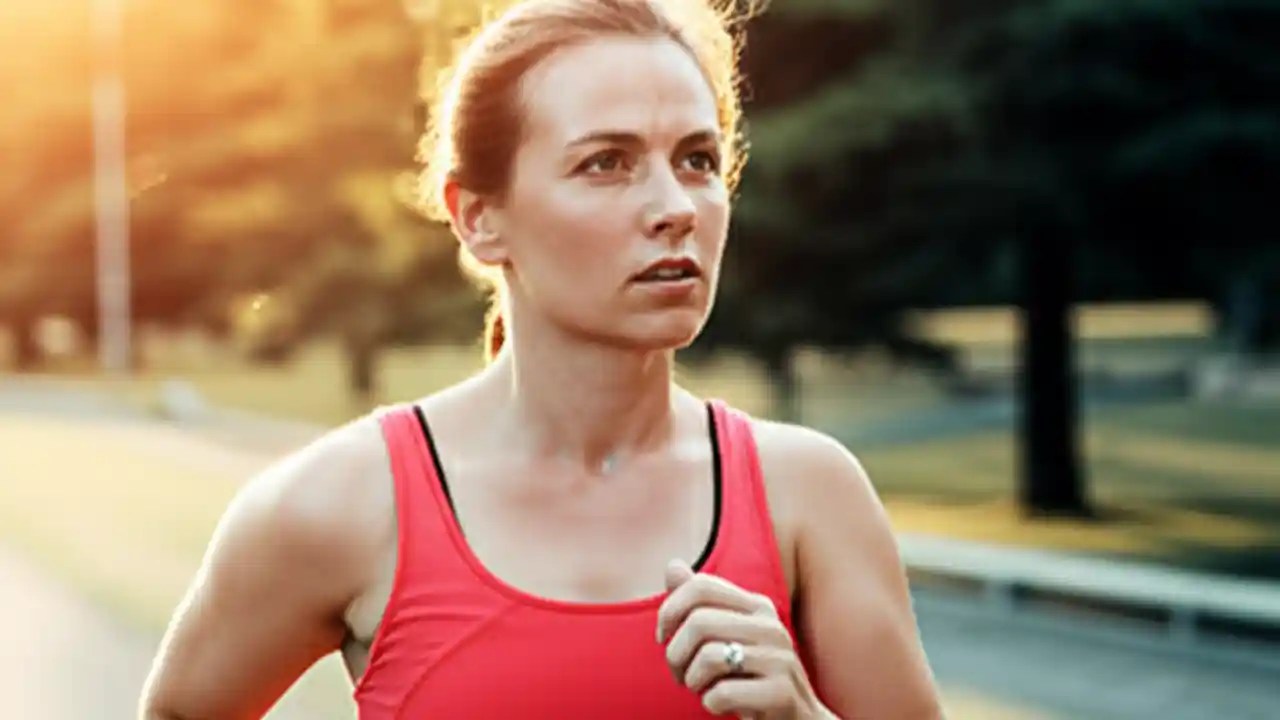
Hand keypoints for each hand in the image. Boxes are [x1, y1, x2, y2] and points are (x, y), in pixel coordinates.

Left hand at [656, 560, 826, 718]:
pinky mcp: (782, 692)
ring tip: (701, 689)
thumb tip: (672, 565)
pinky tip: (719, 705)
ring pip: (709, 657)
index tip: (662, 637)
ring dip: (692, 680)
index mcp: (758, 606)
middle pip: (698, 622)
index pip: (701, 587)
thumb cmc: (751, 679)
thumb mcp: (725, 638)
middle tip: (680, 675)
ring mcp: (780, 658)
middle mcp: (771, 626)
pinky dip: (710, 703)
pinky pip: (723, 693)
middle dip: (675, 654)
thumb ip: (699, 604)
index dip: (669, 610)